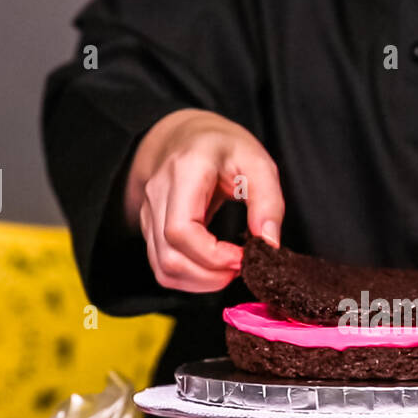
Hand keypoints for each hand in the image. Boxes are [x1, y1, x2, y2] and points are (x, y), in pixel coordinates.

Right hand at [125, 109, 284, 291]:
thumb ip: (269, 201)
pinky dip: (189, 279)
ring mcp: (148, 214)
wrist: (188, 135)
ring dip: (200, 282)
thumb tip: (269, 244)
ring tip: (229, 269)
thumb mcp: (258, 163)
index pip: (181, 231)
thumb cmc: (225, 147)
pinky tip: (212, 268)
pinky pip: (162, 268)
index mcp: (184, 172)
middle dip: (210, 276)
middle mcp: (157, 194)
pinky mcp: (149, 229)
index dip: (212, 256)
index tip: (243, 257)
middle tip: (241, 267)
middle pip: (170, 257)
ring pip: (163, 269)